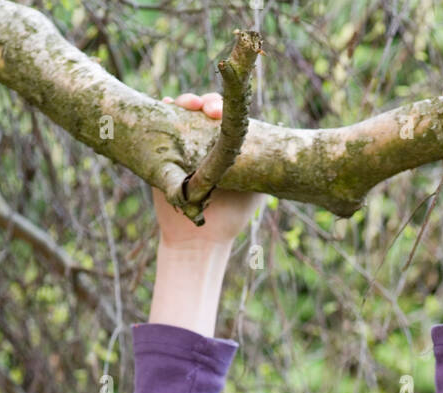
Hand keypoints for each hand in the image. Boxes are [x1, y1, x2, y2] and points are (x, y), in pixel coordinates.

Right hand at [153, 92, 265, 247]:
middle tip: (207, 110)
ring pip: (183, 113)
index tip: (221, 113)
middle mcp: (205, 141)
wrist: (199, 242)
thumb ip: (264, 170)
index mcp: (226, 146)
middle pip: (204, 110)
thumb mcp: (254, 193)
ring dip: (184, 102)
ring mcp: (184, 144)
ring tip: (185, 104)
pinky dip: (163, 110)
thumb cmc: (231, 218)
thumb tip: (280, 148)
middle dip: (205, 103)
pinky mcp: (164, 153)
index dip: (224, 109)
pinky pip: (162, 127)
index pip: (227, 117)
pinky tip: (166, 104)